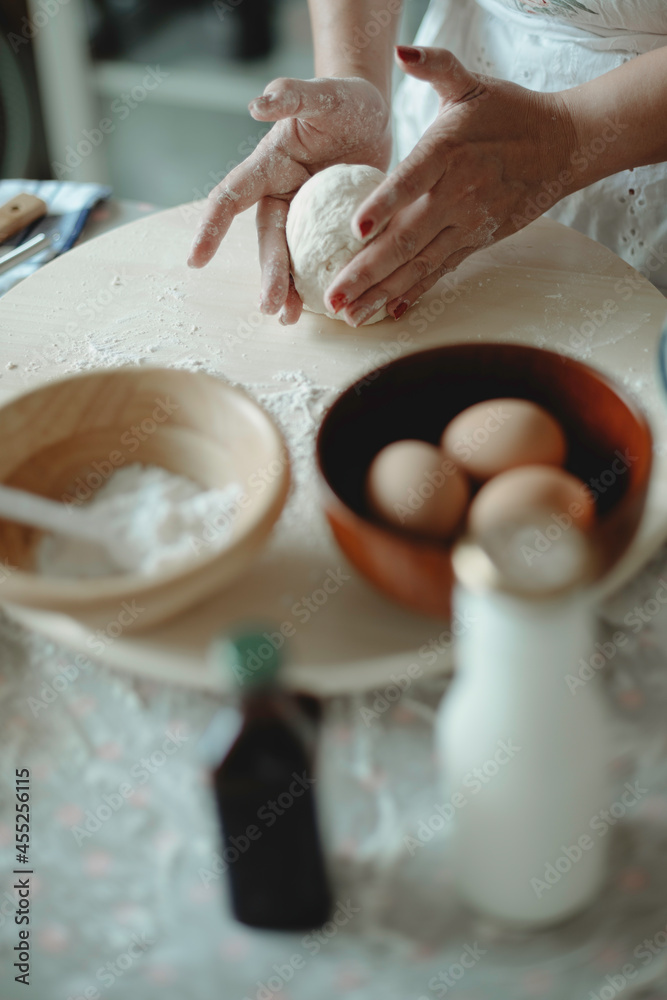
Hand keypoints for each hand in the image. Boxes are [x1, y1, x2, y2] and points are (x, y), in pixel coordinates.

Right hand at [187, 76, 391, 322]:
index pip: (231, 197)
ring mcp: (305, 216)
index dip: (212, 228)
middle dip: (268, 274)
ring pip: (291, 257)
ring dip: (289, 289)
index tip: (196, 260)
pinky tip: (327, 305)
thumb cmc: (345, 100)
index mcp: (269, 166)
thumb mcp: (324, 94)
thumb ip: (292, 96)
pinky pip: (321, 259)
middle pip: (268, 240)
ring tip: (289, 319)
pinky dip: (322, 281)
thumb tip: (258, 104)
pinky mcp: (329, 230)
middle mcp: (281, 196)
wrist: (373, 116)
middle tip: (270, 307)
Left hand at [325, 46, 576, 326]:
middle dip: (366, 271)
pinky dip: (416, 293)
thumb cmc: (508, 112)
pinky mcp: (477, 240)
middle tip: (333, 296)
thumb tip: (403, 52)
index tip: (355, 229)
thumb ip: (435, 65)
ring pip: (419, 264)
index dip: (383, 206)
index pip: (410, 181)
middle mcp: (457, 192)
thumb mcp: (470, 83)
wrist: (562, 145)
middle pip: (406, 238)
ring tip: (351, 316)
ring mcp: (468, 223)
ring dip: (382, 292)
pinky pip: (441, 271)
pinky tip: (390, 312)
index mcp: (448, 151)